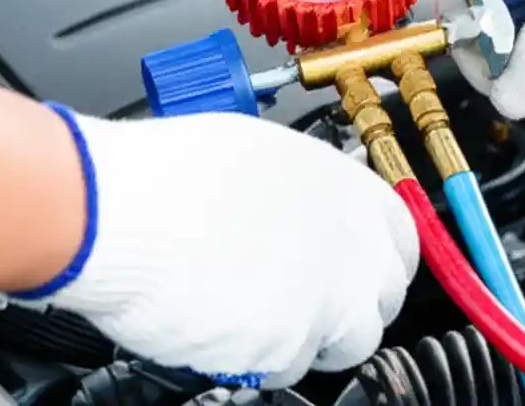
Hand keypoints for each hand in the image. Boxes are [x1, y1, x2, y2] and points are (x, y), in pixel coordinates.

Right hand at [12, 107, 417, 389]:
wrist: (119, 214)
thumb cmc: (171, 176)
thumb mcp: (262, 157)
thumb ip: (306, 193)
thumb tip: (308, 211)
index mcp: (350, 192)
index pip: (404, 242)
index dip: (377, 260)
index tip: (359, 269)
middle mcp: (350, 248)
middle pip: (383, 300)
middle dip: (350, 306)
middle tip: (305, 298)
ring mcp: (325, 302)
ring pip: (345, 343)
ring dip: (310, 337)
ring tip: (257, 310)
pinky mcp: (286, 347)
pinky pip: (288, 368)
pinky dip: (262, 356)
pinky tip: (225, 323)